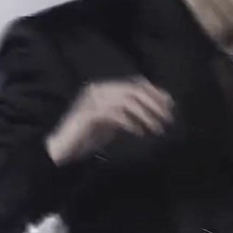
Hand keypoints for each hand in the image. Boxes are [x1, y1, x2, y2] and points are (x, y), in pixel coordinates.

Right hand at [46, 77, 172, 164]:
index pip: (135, 83)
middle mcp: (98, 90)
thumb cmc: (89, 136)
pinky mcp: (88, 115)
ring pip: (127, 101)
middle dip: (154, 103)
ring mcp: (92, 100)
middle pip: (134, 89)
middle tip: (168, 117)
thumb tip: (157, 110)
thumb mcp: (115, 123)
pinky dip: (131, 123)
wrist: (62, 149)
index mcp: (105, 88)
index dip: (155, 91)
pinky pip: (116, 115)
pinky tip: (140, 133)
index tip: (170, 104)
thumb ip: (131, 114)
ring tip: (157, 128)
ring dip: (146, 114)